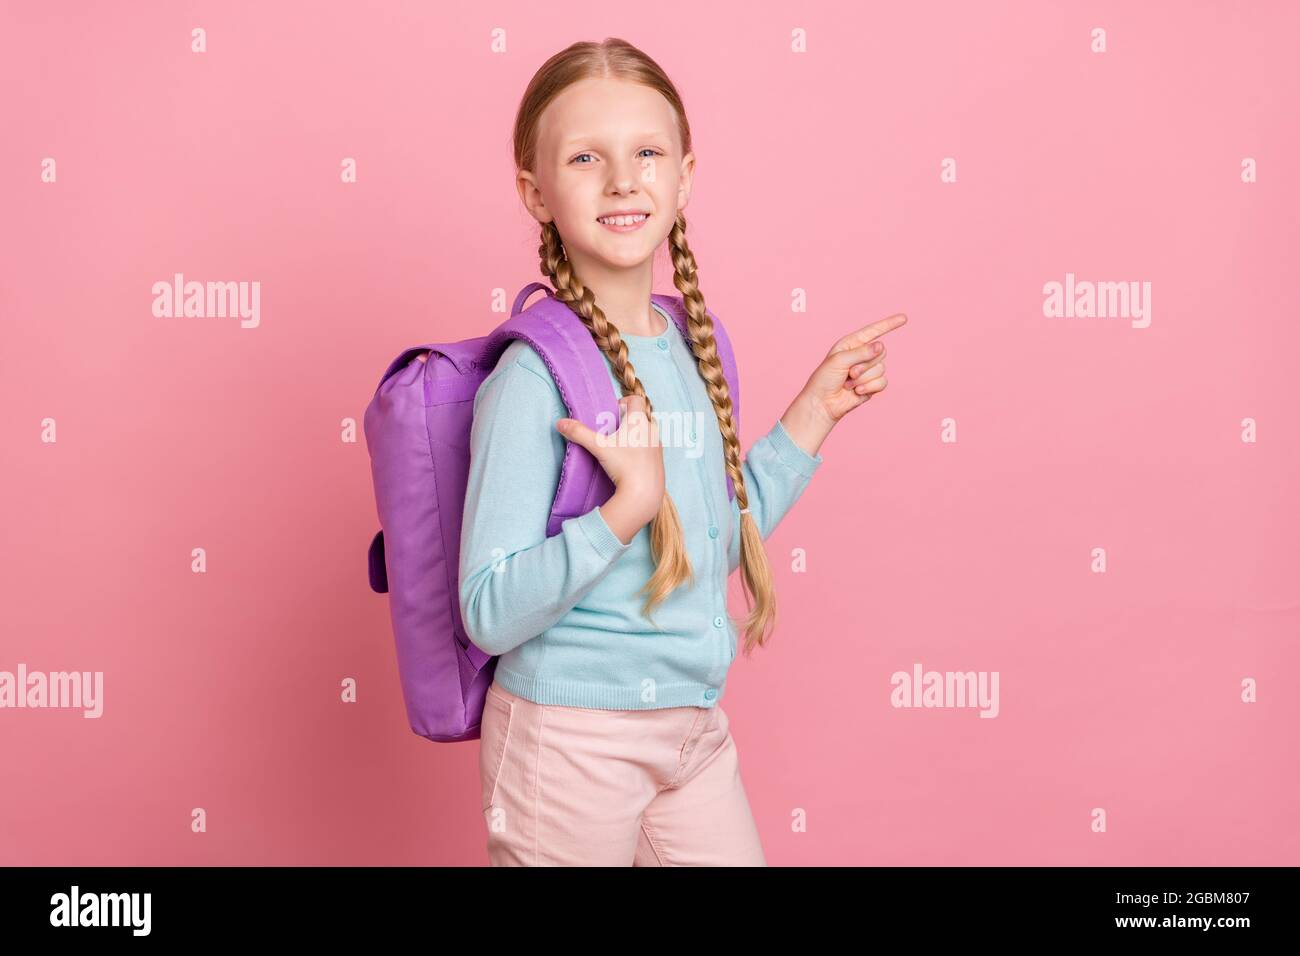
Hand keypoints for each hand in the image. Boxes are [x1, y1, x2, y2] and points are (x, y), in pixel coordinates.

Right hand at [556, 394, 663, 524]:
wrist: (643, 494)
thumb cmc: (623, 466)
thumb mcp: (598, 447)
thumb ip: (579, 433)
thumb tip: (561, 423)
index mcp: (639, 422)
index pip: (636, 400)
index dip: (624, 402)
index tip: (613, 413)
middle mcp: (652, 431)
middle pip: (641, 415)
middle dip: (628, 420)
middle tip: (613, 431)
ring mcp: (658, 446)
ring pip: (647, 432)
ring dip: (635, 435)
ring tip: (621, 447)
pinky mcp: (660, 461)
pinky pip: (650, 448)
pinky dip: (641, 449)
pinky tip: (630, 462)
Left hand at [800, 313, 906, 426]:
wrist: (823, 403)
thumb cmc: (825, 379)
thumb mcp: (839, 360)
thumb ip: (861, 352)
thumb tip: (881, 346)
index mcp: (852, 344)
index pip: (874, 331)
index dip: (889, 324)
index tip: (904, 318)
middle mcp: (862, 355)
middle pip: (880, 352)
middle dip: (865, 364)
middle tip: (849, 373)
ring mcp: (868, 370)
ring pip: (881, 369)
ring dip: (863, 378)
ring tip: (848, 384)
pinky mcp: (872, 385)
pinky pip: (882, 382)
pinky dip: (870, 387)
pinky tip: (857, 392)